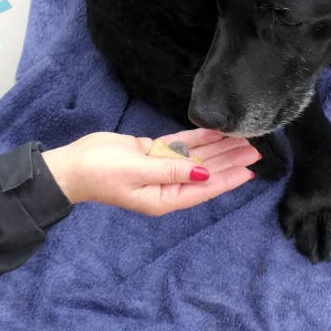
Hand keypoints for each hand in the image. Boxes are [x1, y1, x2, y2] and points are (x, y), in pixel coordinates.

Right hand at [41, 128, 259, 215]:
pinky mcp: (154, 152)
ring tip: (242, 138)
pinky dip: (199, 139)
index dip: (228, 179)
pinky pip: (182, 146)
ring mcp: (161, 168)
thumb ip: (171, 170)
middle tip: (255, 149)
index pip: (204, 189)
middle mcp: (167, 185)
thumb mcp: (138, 172)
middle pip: (206, 172)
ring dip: (218, 148)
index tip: (250, 171)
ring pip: (197, 157)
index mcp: (164, 198)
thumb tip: (204, 174)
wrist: (74, 164)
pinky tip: (215, 131)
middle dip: (229, 160)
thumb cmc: (101, 172)